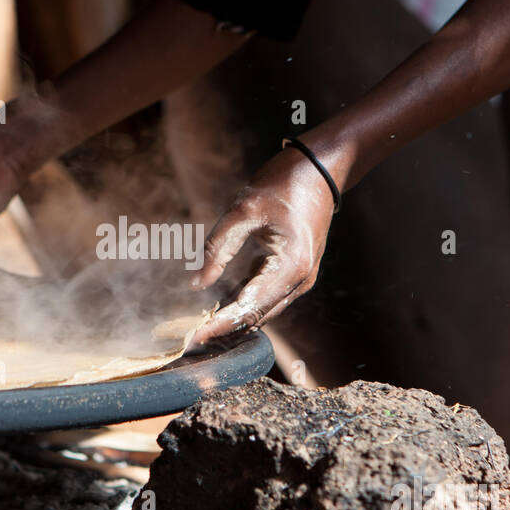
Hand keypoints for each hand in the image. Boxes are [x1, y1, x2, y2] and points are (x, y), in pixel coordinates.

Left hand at [190, 145, 335, 344]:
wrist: (320, 170)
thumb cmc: (283, 184)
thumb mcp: (243, 210)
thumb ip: (217, 248)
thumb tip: (196, 283)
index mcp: (290, 267)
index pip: (249, 307)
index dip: (219, 325)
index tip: (193, 337)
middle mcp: (300, 280)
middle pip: (257, 317)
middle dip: (224, 329)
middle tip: (189, 339)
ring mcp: (301, 279)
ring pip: (262, 311)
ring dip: (234, 319)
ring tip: (200, 327)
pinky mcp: (295, 273)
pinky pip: (266, 297)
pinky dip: (244, 304)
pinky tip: (219, 306)